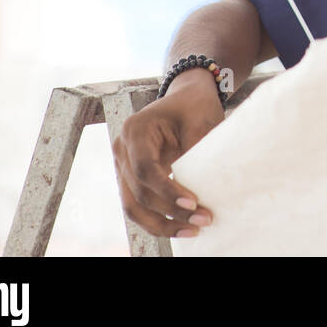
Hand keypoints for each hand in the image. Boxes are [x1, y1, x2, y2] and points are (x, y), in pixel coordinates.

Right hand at [112, 68, 224, 237]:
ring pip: (132, 206)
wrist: (187, 96)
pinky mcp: (130, 176)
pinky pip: (138, 204)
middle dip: (170, 212)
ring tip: (192, 230)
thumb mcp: (201, 122)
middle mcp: (122, 148)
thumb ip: (197, 153)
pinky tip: (180, 227)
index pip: (145, 169)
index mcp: (135, 130)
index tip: (194, 202)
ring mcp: (122, 164)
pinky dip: (156, 219)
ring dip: (161, 224)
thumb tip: (204, 192)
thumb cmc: (195, 106)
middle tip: (204, 220)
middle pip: (138, 192)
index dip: (167, 190)